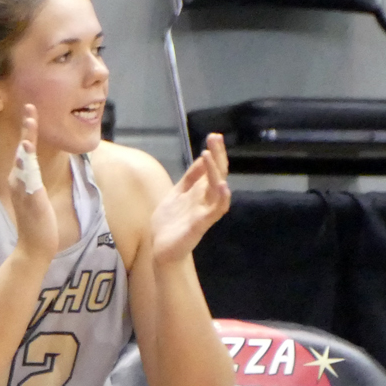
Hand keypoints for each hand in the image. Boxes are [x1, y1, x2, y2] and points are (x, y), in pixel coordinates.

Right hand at [7, 105, 58, 263]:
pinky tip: (28, 150)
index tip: (31, 110)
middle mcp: (18, 180)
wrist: (34, 247)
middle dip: (26, 127)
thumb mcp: (35, 196)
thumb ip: (34, 180)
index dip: (28, 129)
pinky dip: (27, 163)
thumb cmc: (37, 223)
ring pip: (24, 160)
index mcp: (20, 179)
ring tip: (30, 120)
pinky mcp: (30, 197)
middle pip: (22, 149)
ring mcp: (22, 188)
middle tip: (30, 107)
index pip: (24, 149)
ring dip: (27, 139)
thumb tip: (36, 168)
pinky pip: (28, 177)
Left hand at [148, 133, 230, 263]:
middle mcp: (206, 199)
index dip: (214, 152)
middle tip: (215, 138)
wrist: (162, 249)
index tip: (214, 136)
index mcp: (200, 191)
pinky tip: (223, 187)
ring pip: (217, 190)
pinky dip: (221, 199)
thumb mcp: (178, 193)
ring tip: (211, 156)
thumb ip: (191, 178)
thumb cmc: (171, 221)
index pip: (212, 168)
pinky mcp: (200, 224)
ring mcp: (204, 212)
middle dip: (217, 156)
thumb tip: (204, 157)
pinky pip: (214, 211)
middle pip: (217, 175)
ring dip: (215, 173)